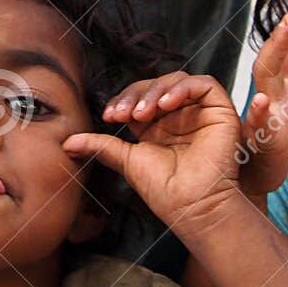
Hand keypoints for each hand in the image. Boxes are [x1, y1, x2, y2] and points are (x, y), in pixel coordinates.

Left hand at [64, 74, 244, 237]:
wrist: (192, 205)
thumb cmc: (164, 190)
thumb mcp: (127, 161)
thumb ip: (101, 146)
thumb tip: (67, 142)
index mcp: (158, 125)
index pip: (139, 96)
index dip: (124, 99)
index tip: (110, 116)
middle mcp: (179, 115)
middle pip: (156, 85)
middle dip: (136, 95)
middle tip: (124, 114)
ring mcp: (200, 111)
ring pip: (177, 81)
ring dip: (156, 91)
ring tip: (144, 113)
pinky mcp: (220, 109)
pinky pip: (204, 84)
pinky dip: (183, 88)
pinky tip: (166, 105)